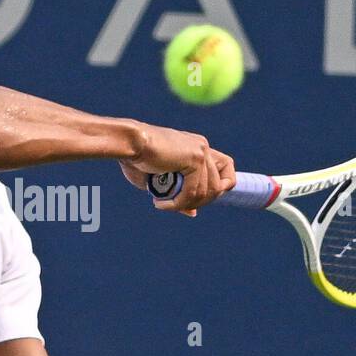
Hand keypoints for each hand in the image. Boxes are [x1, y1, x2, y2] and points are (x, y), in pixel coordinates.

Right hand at [118, 123, 235, 216]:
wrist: (128, 143)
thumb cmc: (136, 159)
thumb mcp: (161, 182)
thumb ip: (181, 194)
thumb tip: (193, 213)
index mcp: (197, 148)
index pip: (227, 167)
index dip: (223, 186)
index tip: (202, 198)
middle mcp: (203, 147)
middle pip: (220, 185)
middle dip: (199, 202)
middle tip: (174, 205)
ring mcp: (201, 151)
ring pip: (206, 192)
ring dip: (184, 204)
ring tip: (163, 204)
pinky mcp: (195, 158)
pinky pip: (193, 191)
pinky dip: (177, 203)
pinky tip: (160, 203)